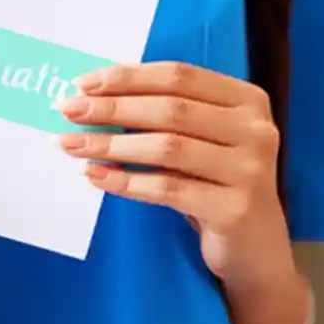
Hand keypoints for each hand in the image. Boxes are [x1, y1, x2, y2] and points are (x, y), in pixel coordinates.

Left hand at [56, 61, 295, 288]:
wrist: (254, 247)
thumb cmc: (215, 184)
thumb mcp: (201, 140)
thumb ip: (166, 115)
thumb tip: (94, 98)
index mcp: (247, 100)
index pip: (179, 77)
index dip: (128, 78)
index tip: (83, 84)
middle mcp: (256, 129)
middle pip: (170, 109)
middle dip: (112, 108)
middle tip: (68, 111)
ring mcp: (249, 169)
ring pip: (167, 147)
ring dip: (112, 145)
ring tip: (71, 144)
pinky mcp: (234, 208)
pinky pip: (168, 189)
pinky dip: (127, 182)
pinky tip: (96, 176)